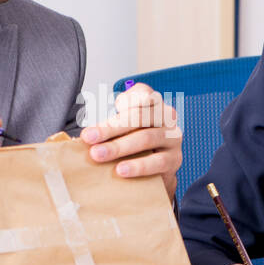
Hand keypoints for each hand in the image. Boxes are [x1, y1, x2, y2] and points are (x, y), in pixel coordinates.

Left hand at [80, 82, 182, 198]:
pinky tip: (121, 170)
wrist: (156, 168)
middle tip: (88, 137)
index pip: (143, 94)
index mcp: (154, 103)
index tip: (116, 105)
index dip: (130, 98)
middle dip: (110, 127)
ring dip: (119, 147)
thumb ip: (112, 121)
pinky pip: (157, 162)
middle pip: (139, 117)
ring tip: (98, 155)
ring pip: (146, 138)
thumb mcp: (125, 126)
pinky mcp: (174, 159)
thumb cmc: (136, 142)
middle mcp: (166, 117)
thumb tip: (89, 132)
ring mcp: (172, 137)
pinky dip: (138, 166)